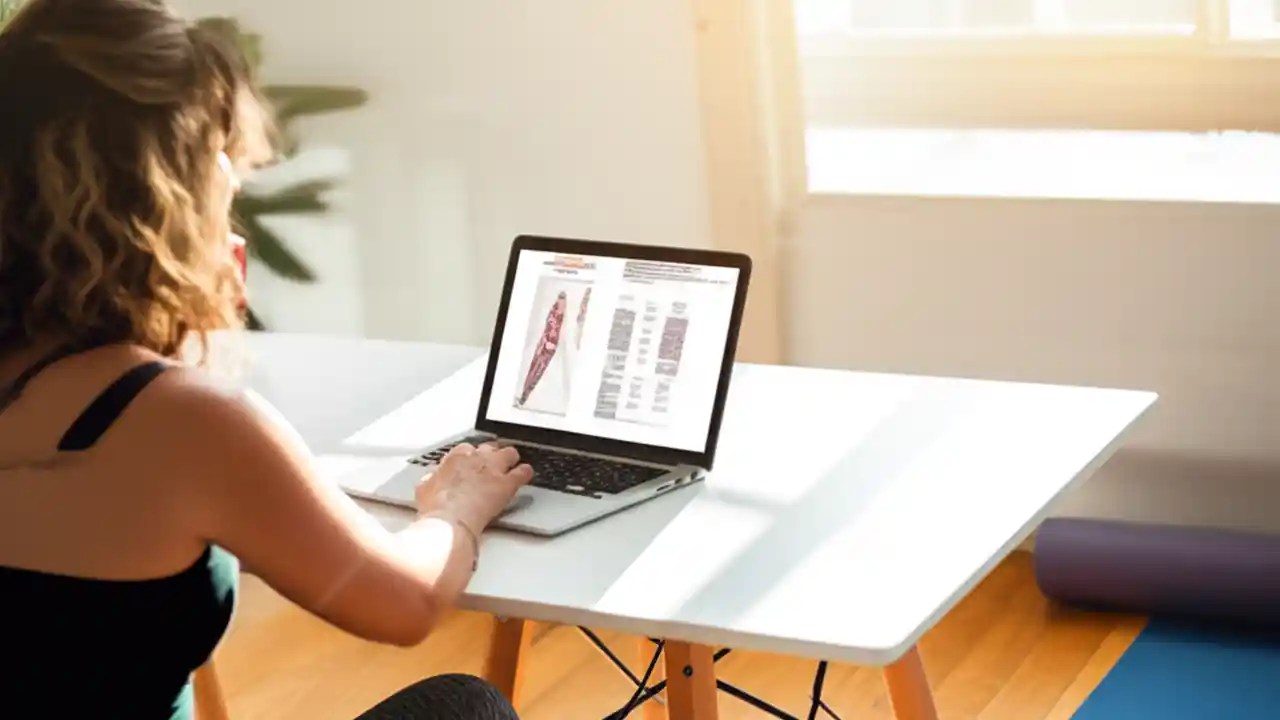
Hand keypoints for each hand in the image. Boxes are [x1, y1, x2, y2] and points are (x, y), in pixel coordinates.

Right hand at [414, 443, 532, 532]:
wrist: (450, 521)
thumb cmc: (436, 508)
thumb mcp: (425, 490)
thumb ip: (431, 481)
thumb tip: (431, 480)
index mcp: (456, 457)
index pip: (467, 449)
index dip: (471, 458)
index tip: (471, 465)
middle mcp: (477, 457)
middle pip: (490, 448)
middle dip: (491, 456)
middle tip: (491, 466)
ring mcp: (494, 468)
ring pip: (509, 453)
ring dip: (510, 460)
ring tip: (511, 467)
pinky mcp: (508, 483)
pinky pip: (523, 471)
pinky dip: (525, 473)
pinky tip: (525, 475)